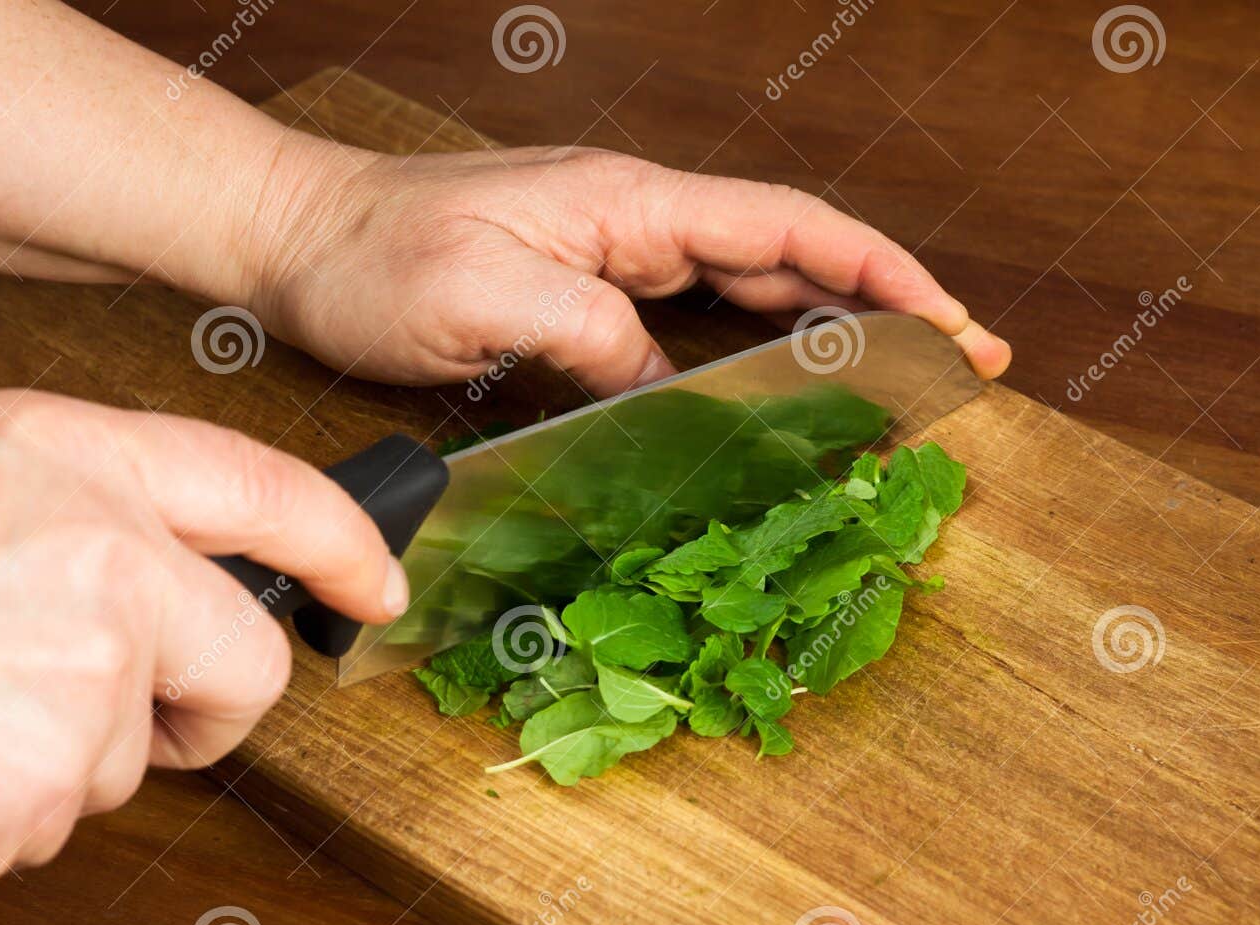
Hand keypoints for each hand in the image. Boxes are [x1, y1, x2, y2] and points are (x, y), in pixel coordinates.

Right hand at [0, 391, 403, 879]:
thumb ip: (81, 517)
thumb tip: (175, 588)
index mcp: (72, 459)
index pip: (266, 487)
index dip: (342, 541)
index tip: (375, 586)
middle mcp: (105, 553)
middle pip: (248, 663)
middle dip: (202, 708)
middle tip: (118, 713)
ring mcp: (84, 671)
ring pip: (136, 752)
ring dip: (59, 755)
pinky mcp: (43, 781)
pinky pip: (58, 817)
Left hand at [244, 139, 1011, 396]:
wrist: (300, 239)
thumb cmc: (373, 254)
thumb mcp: (481, 292)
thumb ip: (590, 333)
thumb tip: (666, 386)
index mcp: (631, 203)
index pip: (789, 228)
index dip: (880, 273)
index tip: (948, 319)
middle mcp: (638, 221)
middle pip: (794, 255)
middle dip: (886, 302)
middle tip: (960, 362)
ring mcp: (617, 255)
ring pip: (755, 287)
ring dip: (833, 326)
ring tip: (899, 379)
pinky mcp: (590, 292)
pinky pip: (698, 320)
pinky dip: (758, 350)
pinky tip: (782, 386)